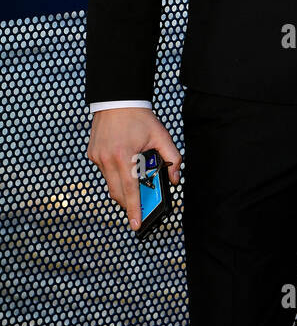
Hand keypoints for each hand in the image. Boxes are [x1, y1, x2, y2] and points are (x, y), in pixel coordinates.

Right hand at [87, 107, 181, 230]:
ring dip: (123, 188)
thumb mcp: (162, 136)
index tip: (136, 225)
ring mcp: (97, 157)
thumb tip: (175, 179)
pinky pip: (105, 172)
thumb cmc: (140, 117)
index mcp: (124, 156)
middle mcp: (107, 159)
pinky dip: (115, 174)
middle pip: (118, 193)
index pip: (130, 190)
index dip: (134, 210)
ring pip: (110, 184)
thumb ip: (173, 159)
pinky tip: (125, 163)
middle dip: (129, 203)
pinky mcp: (92, 154)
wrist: (117, 99)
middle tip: (141, 207)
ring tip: (136, 181)